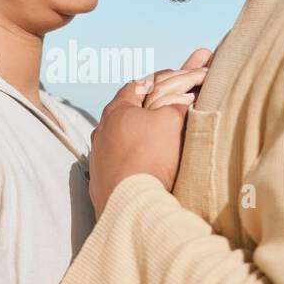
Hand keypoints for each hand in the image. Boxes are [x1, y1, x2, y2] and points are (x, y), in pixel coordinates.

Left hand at [88, 49, 212, 216]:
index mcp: (116, 111)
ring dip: (137, 139)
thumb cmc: (149, 155)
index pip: (136, 87)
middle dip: (146, 112)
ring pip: (120, 140)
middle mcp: (101, 131)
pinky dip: (132, 161)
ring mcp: (98, 157)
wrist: (130, 201)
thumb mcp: (171, 121)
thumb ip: (177, 106)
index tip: (171, 84)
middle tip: (165, 113)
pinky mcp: (100, 180)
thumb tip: (184, 101)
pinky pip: (119, 163)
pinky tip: (146, 167)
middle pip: (126, 114)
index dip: (157, 83)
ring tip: (157, 143)